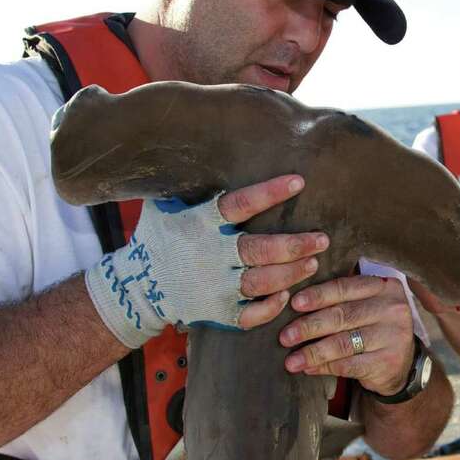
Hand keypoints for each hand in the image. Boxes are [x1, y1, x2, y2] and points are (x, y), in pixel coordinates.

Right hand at [85, 174, 327, 347]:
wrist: (137, 285)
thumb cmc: (160, 237)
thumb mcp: (167, 207)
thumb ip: (191, 186)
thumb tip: (208, 145)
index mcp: (199, 223)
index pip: (239, 204)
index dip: (270, 193)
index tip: (299, 182)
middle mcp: (209, 255)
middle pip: (259, 250)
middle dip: (295, 245)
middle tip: (322, 238)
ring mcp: (213, 287)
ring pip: (262, 282)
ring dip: (291, 273)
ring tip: (313, 262)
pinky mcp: (217, 312)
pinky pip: (250, 315)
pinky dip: (270, 307)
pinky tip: (286, 295)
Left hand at [279, 274, 415, 396]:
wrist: (402, 363)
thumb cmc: (373, 327)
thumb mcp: (365, 305)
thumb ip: (340, 299)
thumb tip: (295, 302)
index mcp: (385, 286)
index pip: (345, 287)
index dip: (318, 295)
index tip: (294, 304)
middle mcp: (393, 309)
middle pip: (342, 315)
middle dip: (309, 326)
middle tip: (285, 336)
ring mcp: (394, 336)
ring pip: (343, 343)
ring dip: (313, 352)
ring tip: (291, 360)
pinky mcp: (388, 362)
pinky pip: (349, 365)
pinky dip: (325, 367)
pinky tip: (309, 369)